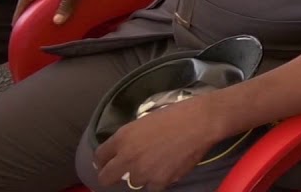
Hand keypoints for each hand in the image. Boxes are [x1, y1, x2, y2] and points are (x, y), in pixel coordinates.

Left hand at [94, 95, 219, 191]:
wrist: (201, 122)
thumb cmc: (176, 114)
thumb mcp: (145, 121)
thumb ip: (131, 138)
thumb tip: (125, 151)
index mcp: (122, 138)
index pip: (99, 157)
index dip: (103, 160)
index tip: (109, 161)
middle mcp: (127, 157)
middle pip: (106, 178)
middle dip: (112, 175)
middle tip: (124, 171)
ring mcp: (143, 171)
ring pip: (133, 182)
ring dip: (142, 175)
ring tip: (156, 165)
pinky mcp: (160, 181)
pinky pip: (153, 187)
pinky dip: (160, 180)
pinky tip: (168, 168)